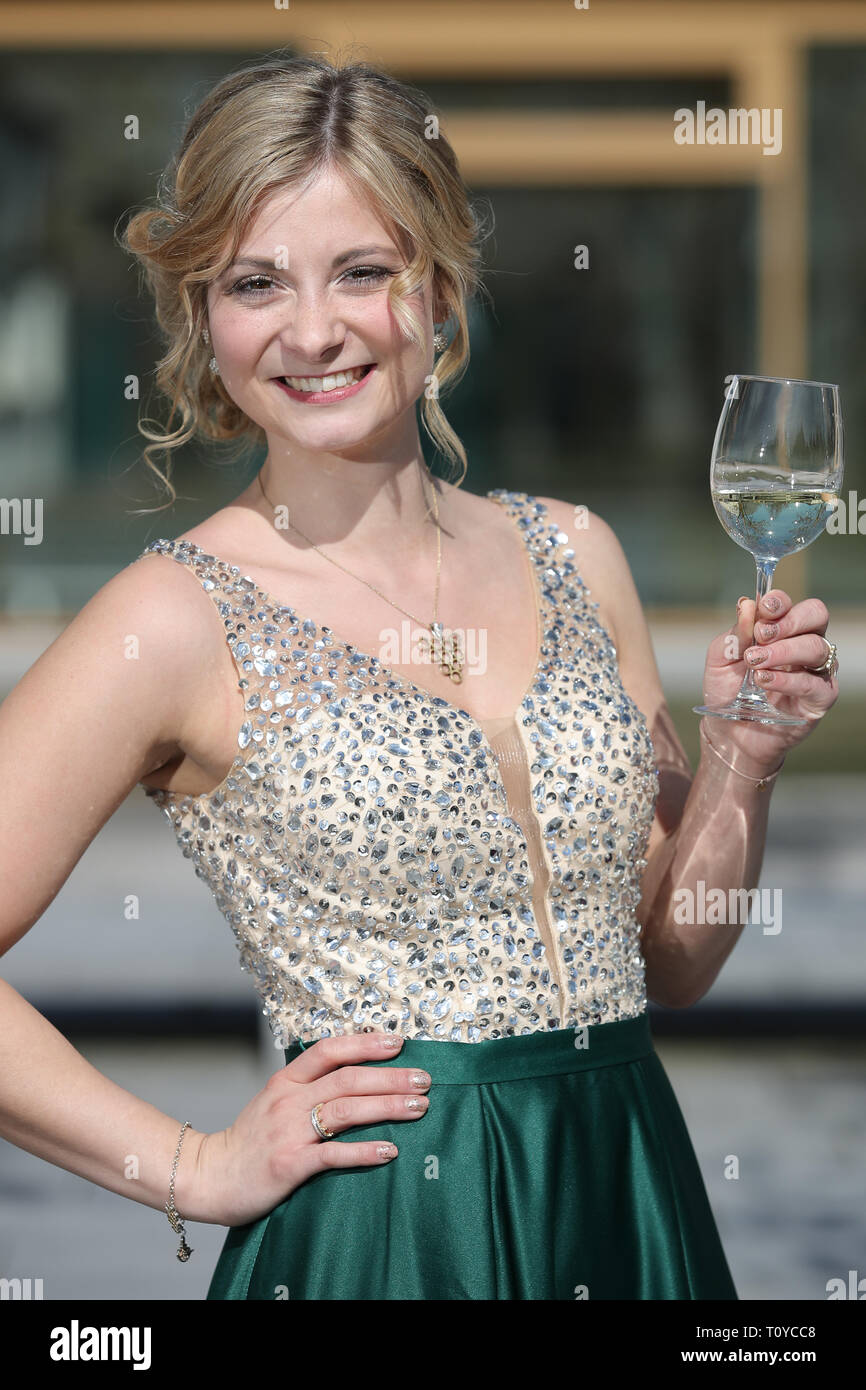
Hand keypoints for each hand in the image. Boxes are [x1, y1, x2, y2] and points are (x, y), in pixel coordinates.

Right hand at [183, 1033, 429, 1226]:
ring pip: (347, 1110)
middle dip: (391, 1076)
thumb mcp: (274, 1101)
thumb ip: (308, 1087)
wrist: (209, 1176)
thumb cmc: (248, 1141)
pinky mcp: (290, 1164)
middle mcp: (289, 1100)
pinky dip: (365, 1151)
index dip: (365, 1043)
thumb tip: (356, 1075)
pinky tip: (390, 1150)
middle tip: (424, 1079)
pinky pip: (334, 1155)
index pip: (330, 1050)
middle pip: (348, 1079)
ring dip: (388, 1106)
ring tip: (419, 1106)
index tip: (398, 1042)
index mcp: (286, 1080)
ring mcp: (289, 1132)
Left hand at [699, 590, 838, 772]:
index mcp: (781, 631)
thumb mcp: (719, 660)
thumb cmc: (727, 693)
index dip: (780, 601)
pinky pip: (813, 683)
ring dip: (784, 651)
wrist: (729, 733)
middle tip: (762, 636)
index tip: (764, 609)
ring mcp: (814, 671)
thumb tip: (747, 604)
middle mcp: (802, 646)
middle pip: (816, 616)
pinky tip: (765, 680)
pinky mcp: (819, 699)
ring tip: (755, 662)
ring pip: (817, 648)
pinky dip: (788, 679)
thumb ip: (734, 634)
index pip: (792, 605)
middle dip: (790, 620)